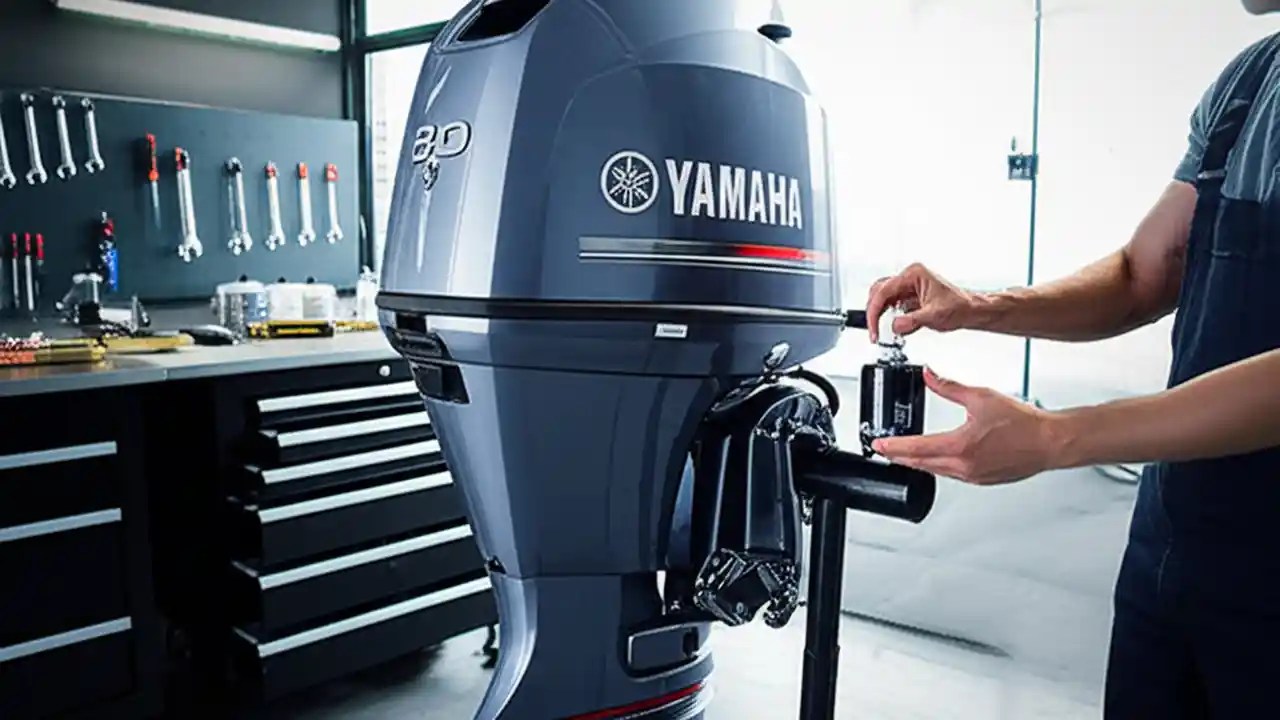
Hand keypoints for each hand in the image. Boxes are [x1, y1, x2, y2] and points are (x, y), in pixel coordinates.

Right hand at [866, 263, 979, 342]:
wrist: (970, 311)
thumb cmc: (959, 307)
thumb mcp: (934, 316)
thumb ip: (912, 321)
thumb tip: (895, 326)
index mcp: (913, 275)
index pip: (883, 291)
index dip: (874, 312)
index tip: (874, 329)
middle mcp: (909, 278)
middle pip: (878, 292)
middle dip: (874, 313)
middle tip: (874, 331)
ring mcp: (909, 287)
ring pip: (883, 298)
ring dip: (880, 315)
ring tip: (880, 331)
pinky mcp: (910, 297)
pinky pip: (892, 305)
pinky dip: (889, 317)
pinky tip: (894, 327)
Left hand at [872, 368, 1062, 485]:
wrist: (1050, 441)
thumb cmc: (1024, 423)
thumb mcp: (981, 397)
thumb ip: (949, 387)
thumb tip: (928, 375)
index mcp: (960, 446)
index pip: (915, 449)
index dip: (892, 447)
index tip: (878, 445)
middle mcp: (964, 466)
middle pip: (920, 464)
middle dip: (899, 456)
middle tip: (884, 450)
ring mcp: (973, 477)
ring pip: (935, 471)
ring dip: (917, 463)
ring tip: (903, 454)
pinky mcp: (982, 480)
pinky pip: (951, 476)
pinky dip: (938, 467)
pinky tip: (935, 460)